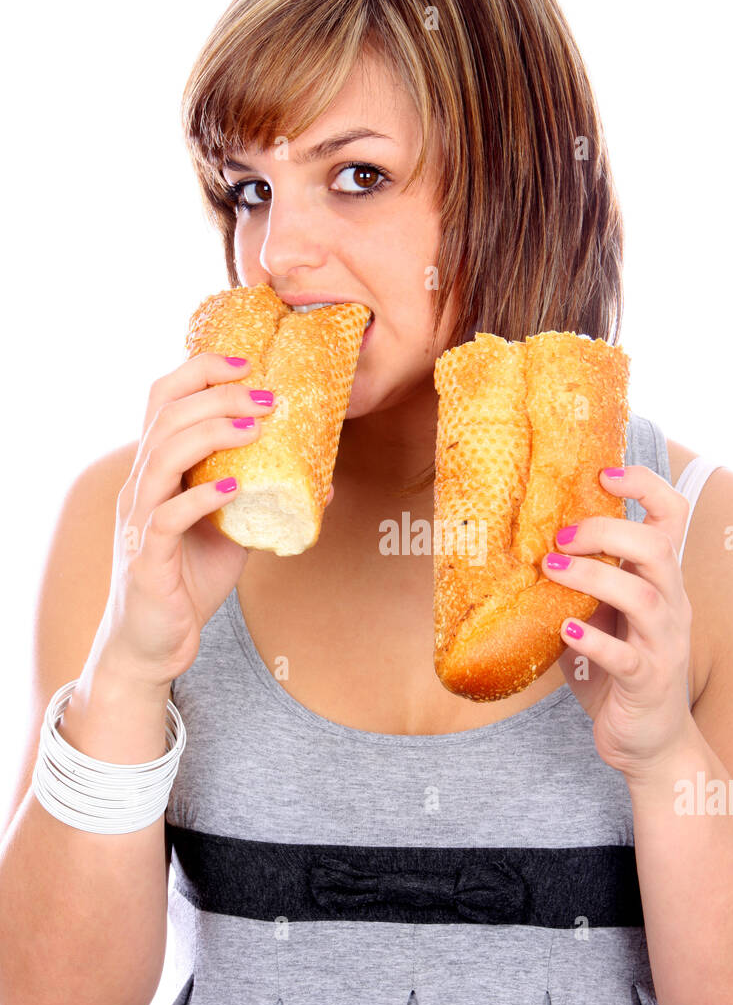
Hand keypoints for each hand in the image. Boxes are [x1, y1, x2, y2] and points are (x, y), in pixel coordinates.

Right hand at [102, 350, 278, 687]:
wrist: (155, 644)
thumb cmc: (189, 581)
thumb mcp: (232, 531)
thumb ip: (261, 500)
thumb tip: (321, 480)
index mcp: (157, 469)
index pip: (163, 399)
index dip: (199, 370)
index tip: (246, 361)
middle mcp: (141, 485)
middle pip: (165, 416)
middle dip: (216, 395)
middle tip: (265, 394)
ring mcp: (139, 519)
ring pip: (162, 456)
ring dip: (211, 433)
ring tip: (255, 427)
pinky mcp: (146, 557)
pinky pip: (167, 516)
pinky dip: (202, 497)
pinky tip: (234, 488)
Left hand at [542, 465, 693, 781]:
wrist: (650, 743)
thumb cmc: (618, 671)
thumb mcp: (600, 616)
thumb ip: (577, 583)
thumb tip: (518, 544)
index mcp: (661, 581)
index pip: (674, 516)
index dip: (646, 485)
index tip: (605, 473)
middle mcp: (671, 604)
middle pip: (657, 548)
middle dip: (607, 531)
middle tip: (559, 537)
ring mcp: (664, 644)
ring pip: (644, 596)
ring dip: (594, 577)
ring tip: (550, 572)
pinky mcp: (648, 682)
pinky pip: (626, 657)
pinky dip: (595, 641)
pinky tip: (565, 632)